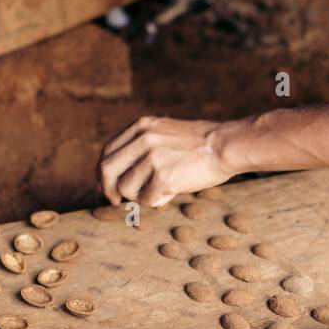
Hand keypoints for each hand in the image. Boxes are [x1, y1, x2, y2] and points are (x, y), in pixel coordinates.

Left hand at [98, 114, 236, 207]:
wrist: (226, 146)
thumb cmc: (199, 146)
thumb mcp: (164, 134)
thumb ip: (141, 148)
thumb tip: (117, 179)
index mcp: (141, 126)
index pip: (107, 152)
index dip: (102, 173)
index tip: (104, 187)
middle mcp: (142, 139)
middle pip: (106, 170)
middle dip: (107, 189)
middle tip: (114, 201)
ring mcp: (152, 157)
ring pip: (126, 189)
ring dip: (140, 196)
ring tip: (162, 190)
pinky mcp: (163, 176)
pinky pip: (147, 200)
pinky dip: (158, 201)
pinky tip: (174, 191)